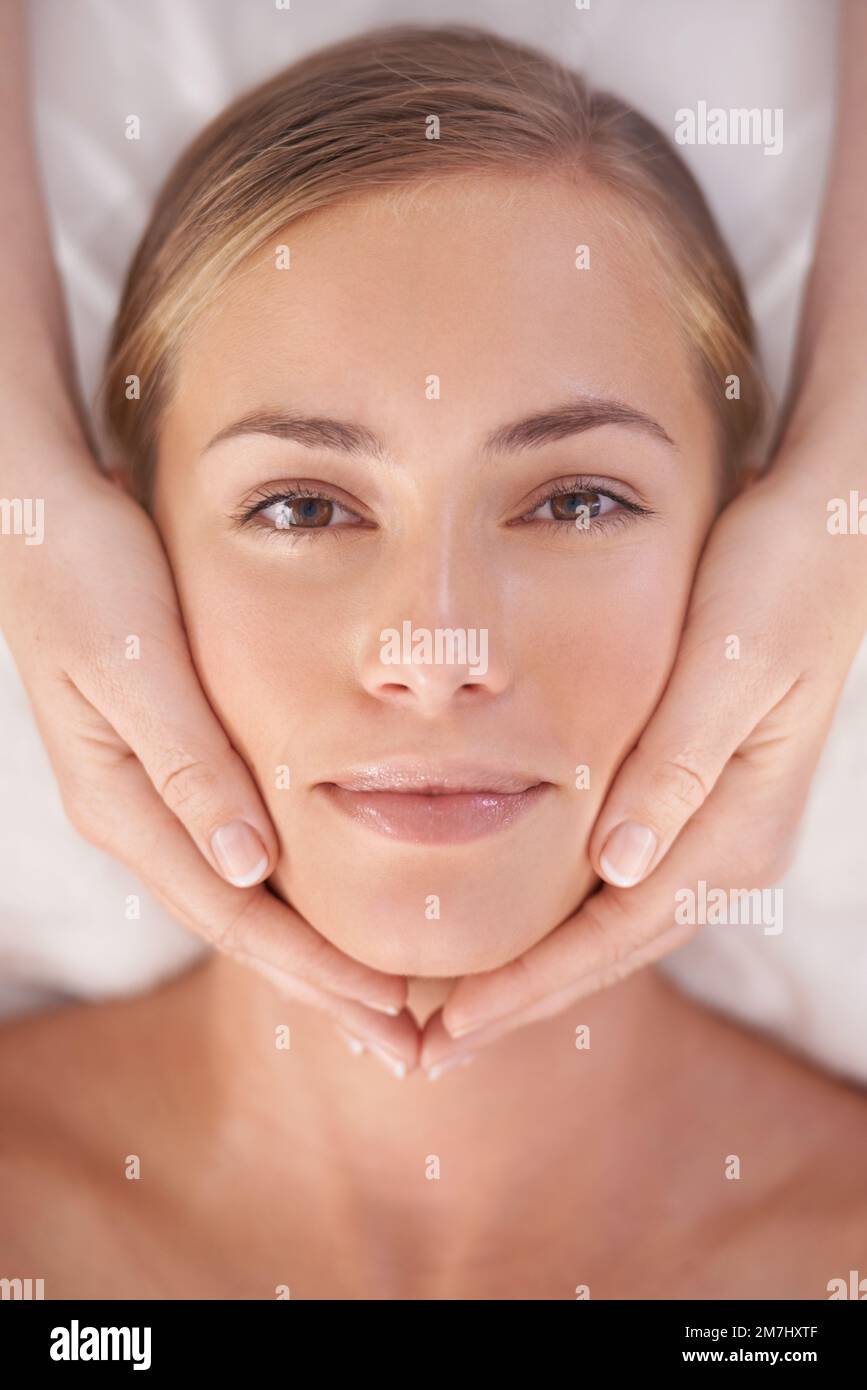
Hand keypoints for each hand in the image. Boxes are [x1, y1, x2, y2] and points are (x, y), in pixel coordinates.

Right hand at [0, 452, 410, 1053]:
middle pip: (242, 926)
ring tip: (386, 998)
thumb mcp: (136, 667)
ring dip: (314, 951)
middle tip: (407, 1045)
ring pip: (244, 897)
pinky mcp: (172, 762)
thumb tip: (251, 871)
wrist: (37, 516)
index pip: (234, 916)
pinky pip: (242, 851)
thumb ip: (190, 768)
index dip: (313, 970)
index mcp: (123, 805)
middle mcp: (136, 816)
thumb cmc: (84, 576)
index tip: (390, 1013)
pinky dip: (295, 891)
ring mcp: (150, 795)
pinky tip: (334, 904)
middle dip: (323, 989)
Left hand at [420, 457, 866, 1072]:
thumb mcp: (726, 667)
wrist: (829, 538)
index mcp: (736, 826)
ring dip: (540, 972)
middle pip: (613, 951)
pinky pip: (624, 889)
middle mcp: (733, 848)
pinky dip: (565, 922)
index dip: (529, 983)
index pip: (614, 932)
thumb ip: (674, 768)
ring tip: (459, 1008)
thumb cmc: (774, 584)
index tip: (450, 1023)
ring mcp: (721, 831)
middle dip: (523, 1000)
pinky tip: (518, 930)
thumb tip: (616, 868)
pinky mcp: (702, 805)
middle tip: (430, 1048)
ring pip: (617, 930)